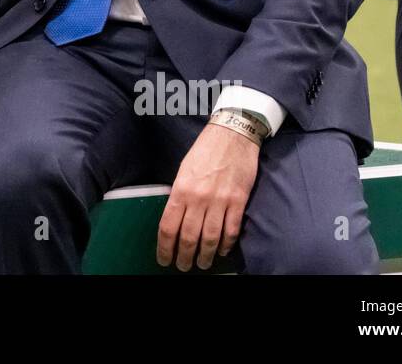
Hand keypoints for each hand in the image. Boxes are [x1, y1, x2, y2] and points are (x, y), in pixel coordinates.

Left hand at [157, 122, 258, 270]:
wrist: (232, 135)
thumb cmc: (204, 151)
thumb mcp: (183, 170)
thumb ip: (179, 195)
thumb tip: (175, 218)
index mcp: (180, 190)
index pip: (168, 227)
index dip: (165, 248)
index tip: (164, 259)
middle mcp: (198, 199)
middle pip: (189, 237)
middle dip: (184, 257)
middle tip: (183, 266)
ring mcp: (220, 201)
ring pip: (210, 238)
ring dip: (205, 256)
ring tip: (202, 264)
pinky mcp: (238, 201)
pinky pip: (231, 230)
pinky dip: (226, 244)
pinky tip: (221, 250)